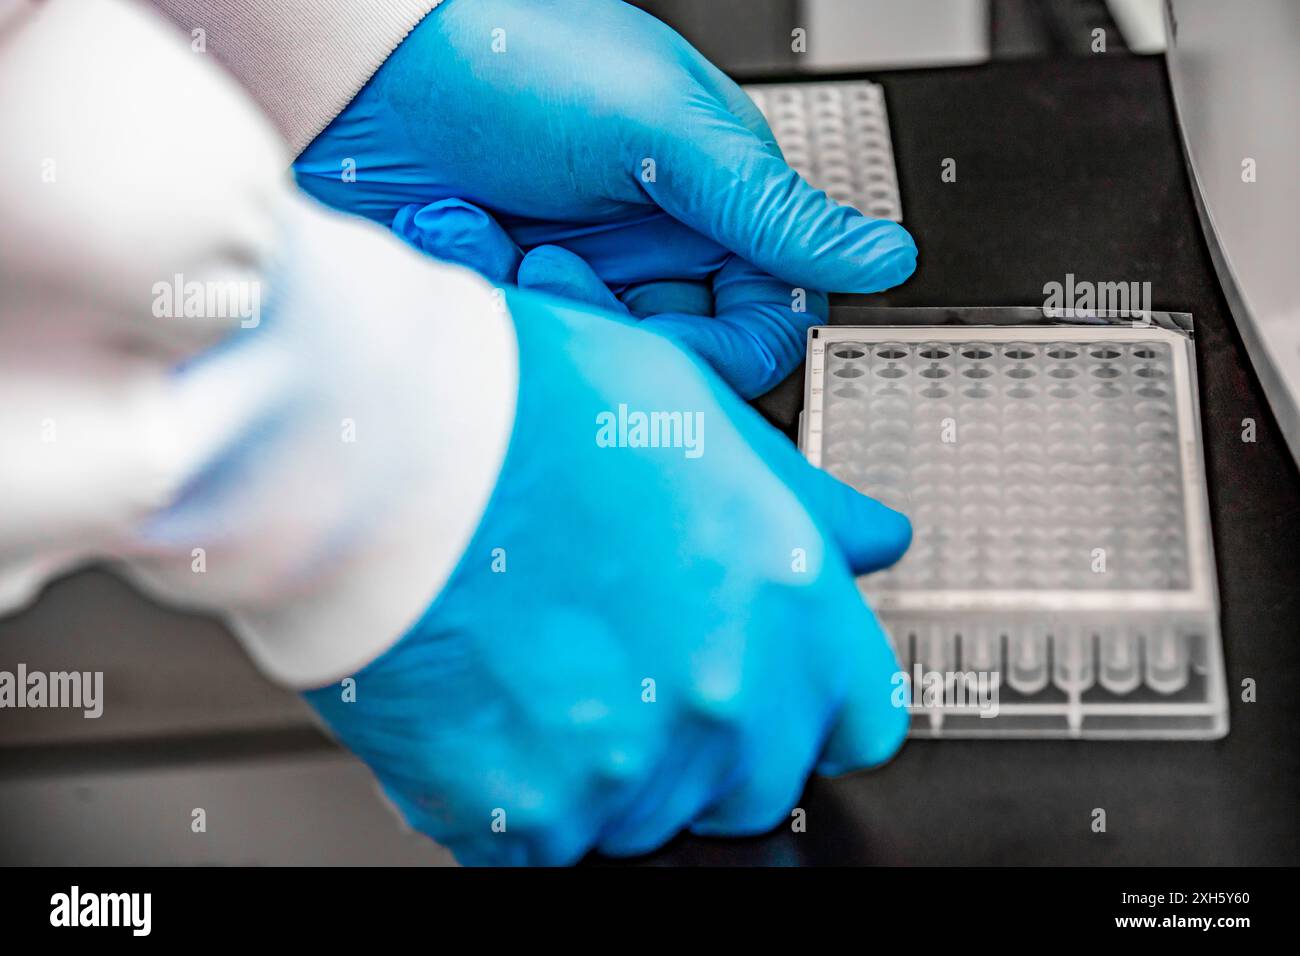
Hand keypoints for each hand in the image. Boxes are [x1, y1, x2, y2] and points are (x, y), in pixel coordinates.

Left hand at [293, 0, 916, 393]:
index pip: (764, 316)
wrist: (365, 63)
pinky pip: (535, 341)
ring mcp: (581, 268)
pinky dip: (497, 296)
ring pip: (604, 354)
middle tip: (565, 274)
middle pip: (680, 349)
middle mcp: (651, 241)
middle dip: (619, 325)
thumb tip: (885, 258)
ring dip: (551, 307)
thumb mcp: (665, 131)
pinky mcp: (516, 291)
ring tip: (505, 239)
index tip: (678, 339)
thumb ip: (773, 209)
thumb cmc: (515, 57)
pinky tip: (464, 234)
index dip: (728, 344)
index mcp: (713, 197)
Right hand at [304, 288, 911, 864]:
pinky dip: (521, 797)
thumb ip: (801, 505)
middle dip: (706, 742)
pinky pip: (548, 842)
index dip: (807, 704)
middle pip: (755, 787)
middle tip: (626, 665)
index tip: (762, 687)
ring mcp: (626, 767)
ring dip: (608, 768)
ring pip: (648, 818)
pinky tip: (490, 706)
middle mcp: (724, 696)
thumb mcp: (695, 413)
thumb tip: (871, 539)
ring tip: (541, 666)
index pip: (859, 721)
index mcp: (786, 601)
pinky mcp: (523, 815)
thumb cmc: (524, 407)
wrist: (378, 445)